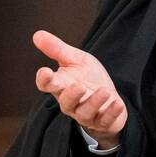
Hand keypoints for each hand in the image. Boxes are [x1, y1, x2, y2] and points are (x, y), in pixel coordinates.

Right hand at [32, 29, 127, 148]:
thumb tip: (37, 34)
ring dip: (94, 103)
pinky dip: (111, 113)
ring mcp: (86, 114)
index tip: (44, 71)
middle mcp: (70, 102)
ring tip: (104, 91)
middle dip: (71, 95)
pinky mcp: (102, 121)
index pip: (48, 85)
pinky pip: (105, 120)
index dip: (44, 80)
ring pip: (85, 113)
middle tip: (78, 86)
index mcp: (61, 86)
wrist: (107, 97)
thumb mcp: (74, 59)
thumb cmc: (87, 77)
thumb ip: (57, 49)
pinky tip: (118, 103)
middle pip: (66, 102)